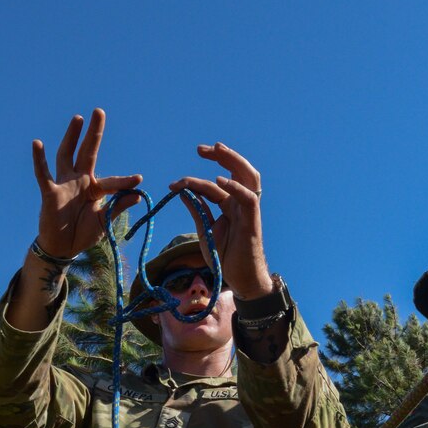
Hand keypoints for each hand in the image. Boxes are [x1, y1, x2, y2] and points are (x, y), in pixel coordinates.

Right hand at [31, 109, 141, 259]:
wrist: (62, 248)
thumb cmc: (82, 234)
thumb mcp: (103, 221)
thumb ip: (117, 208)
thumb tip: (137, 195)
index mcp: (94, 188)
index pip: (112, 181)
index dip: (124, 182)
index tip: (138, 180)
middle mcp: (79, 180)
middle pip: (87, 151)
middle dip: (93, 132)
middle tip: (99, 111)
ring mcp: (64, 184)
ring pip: (66, 155)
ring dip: (71, 137)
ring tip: (78, 119)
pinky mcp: (50, 192)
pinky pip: (43, 174)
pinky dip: (39, 160)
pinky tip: (37, 143)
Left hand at [168, 143, 270, 299]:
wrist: (240, 278)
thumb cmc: (226, 256)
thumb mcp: (206, 230)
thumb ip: (198, 210)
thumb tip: (183, 192)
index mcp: (230, 205)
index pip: (215, 183)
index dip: (194, 180)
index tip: (175, 183)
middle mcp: (240, 203)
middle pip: (237, 170)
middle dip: (221, 155)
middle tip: (200, 149)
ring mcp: (248, 211)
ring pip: (248, 177)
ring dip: (234, 161)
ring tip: (218, 150)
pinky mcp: (252, 222)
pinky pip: (249, 199)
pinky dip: (236, 187)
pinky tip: (220, 180)